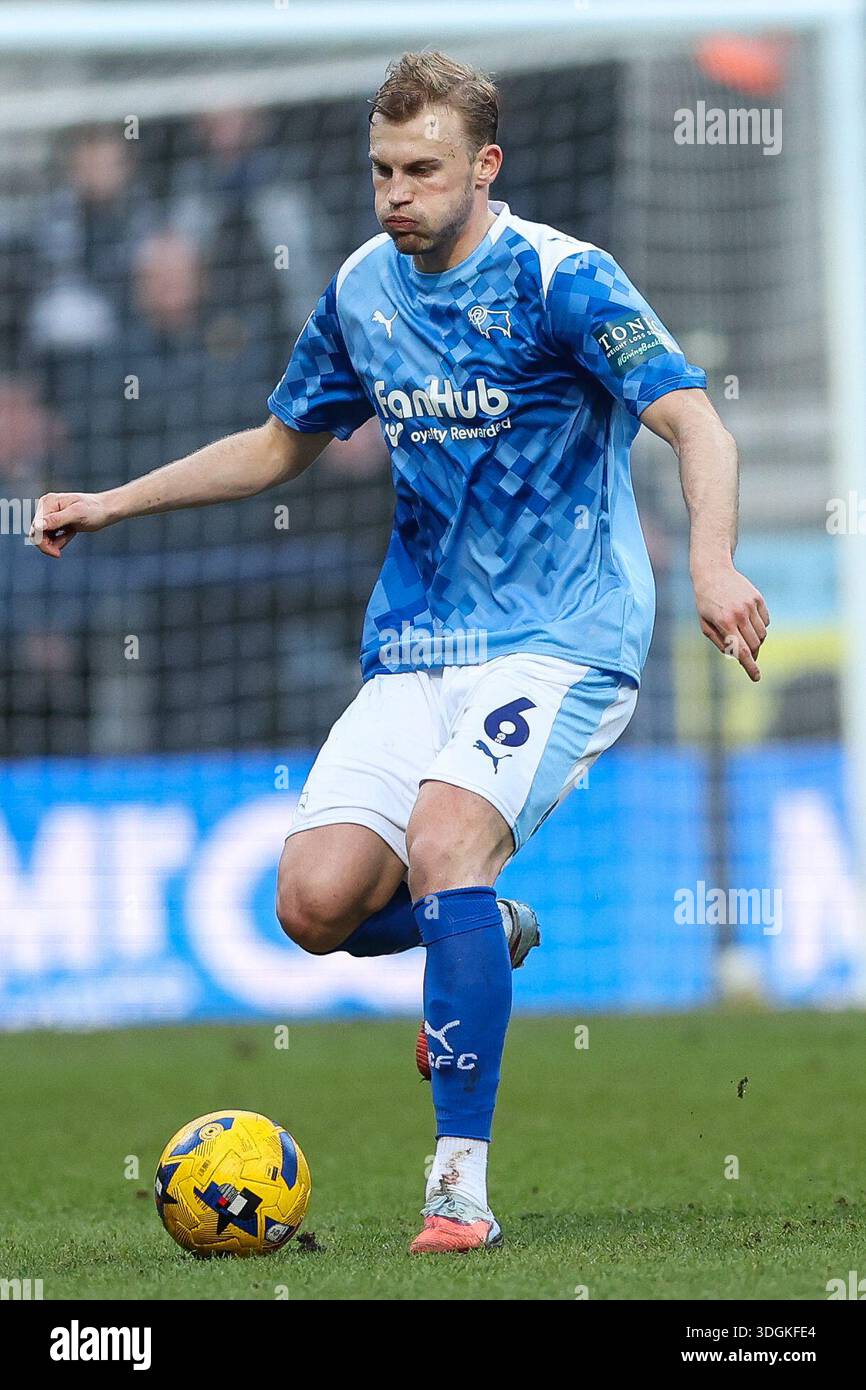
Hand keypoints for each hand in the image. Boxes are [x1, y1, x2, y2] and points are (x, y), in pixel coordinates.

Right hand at [29, 491, 111, 557]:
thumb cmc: (94, 510)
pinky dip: (59, 540)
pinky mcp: (55, 522)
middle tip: (59, 553)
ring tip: (70, 535)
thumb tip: (37, 526)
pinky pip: (50, 537)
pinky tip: (70, 533)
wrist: (105, 510)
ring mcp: (50, 515)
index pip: (36, 527)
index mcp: (48, 502)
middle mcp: (46, 507)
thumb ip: (57, 519)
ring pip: (42, 536)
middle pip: (36, 533)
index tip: (57, 554)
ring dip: (55, 542)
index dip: (43, 542)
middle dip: (48, 544)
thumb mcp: (77, 514)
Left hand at [692, 561, 768, 681]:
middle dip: (752, 654)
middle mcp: (739, 614)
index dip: (750, 666)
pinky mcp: (758, 599)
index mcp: (724, 623)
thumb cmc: (705, 602)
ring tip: (743, 633)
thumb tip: (737, 656)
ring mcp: (750, 605)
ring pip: (762, 634)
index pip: (741, 650)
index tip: (756, 677)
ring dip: (756, 640)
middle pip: (754, 644)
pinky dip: (760, 626)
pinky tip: (748, 620)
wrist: (713, 572)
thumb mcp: (705, 624)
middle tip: (747, 656)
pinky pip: (766, 621)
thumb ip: (720, 642)